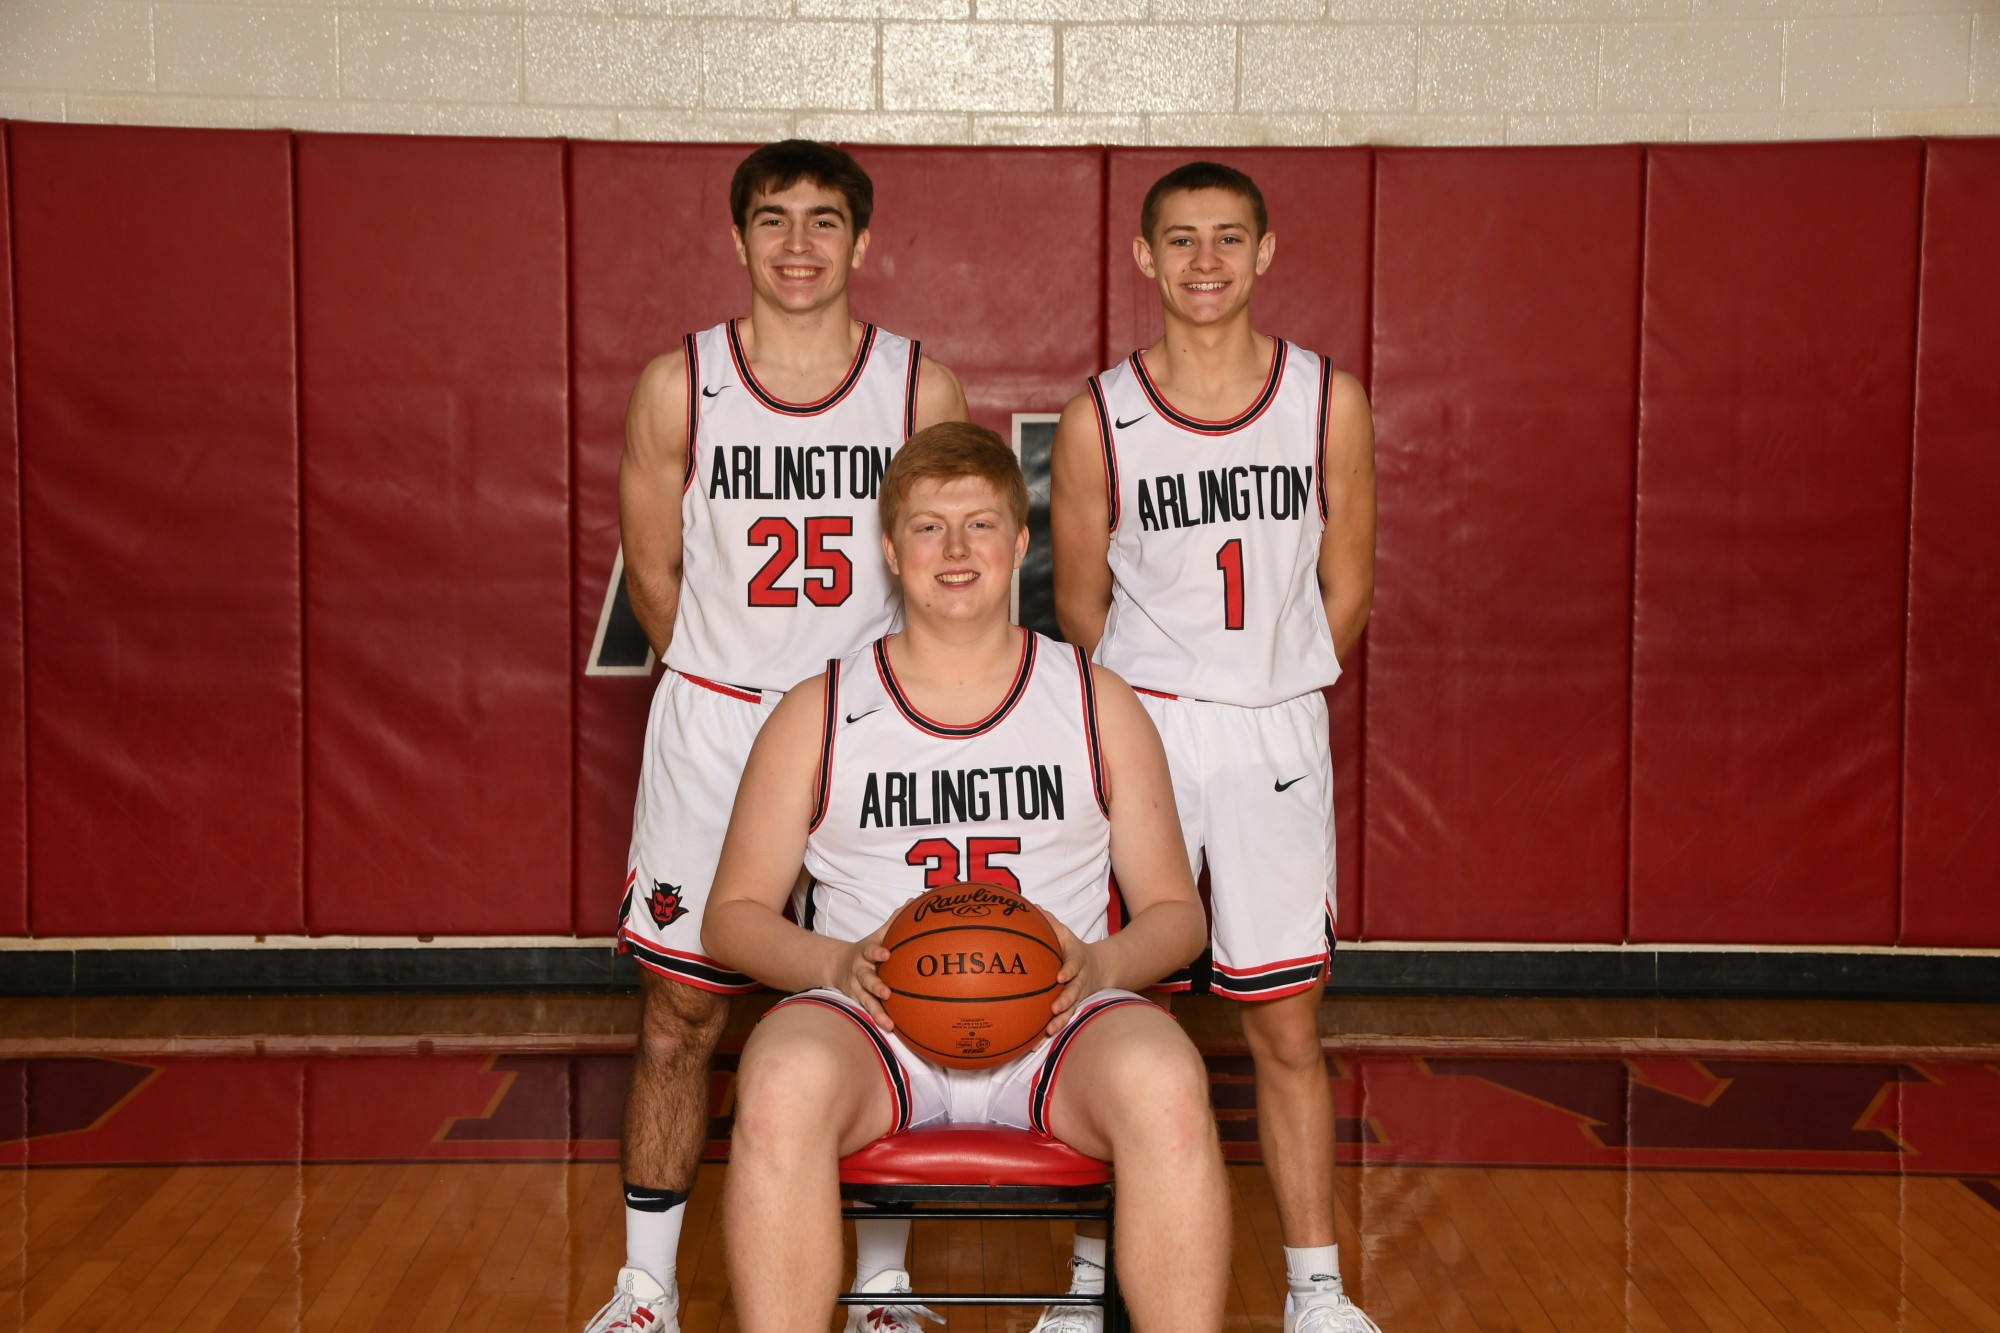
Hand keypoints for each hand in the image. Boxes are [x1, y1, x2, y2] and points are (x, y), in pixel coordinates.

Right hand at [832, 921, 894, 1029]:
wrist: (836, 965)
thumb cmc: (866, 950)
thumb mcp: (877, 935)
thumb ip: (894, 921)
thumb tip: (914, 902)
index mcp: (865, 953)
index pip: (869, 951)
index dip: (877, 952)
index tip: (886, 954)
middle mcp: (859, 972)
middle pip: (865, 979)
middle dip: (875, 985)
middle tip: (887, 993)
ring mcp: (857, 989)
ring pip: (865, 1001)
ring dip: (877, 1012)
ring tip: (888, 1023)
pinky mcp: (858, 1001)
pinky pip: (868, 1012)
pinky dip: (878, 1020)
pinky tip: (890, 1029)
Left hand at [1045, 915, 1107, 1034]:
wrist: (1100, 967)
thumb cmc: (1073, 949)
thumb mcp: (1065, 934)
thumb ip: (1049, 923)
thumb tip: (1031, 906)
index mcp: (1077, 961)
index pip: (1074, 964)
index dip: (1069, 970)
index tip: (1061, 976)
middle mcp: (1079, 981)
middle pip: (1075, 992)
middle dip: (1066, 1001)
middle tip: (1055, 1008)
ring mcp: (1077, 997)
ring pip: (1070, 1011)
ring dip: (1060, 1022)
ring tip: (1048, 1031)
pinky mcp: (1072, 1009)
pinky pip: (1062, 1021)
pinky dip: (1050, 1032)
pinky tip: (1035, 1044)